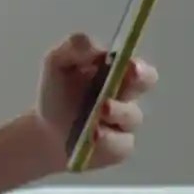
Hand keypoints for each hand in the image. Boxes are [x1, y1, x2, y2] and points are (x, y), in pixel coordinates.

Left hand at [34, 33, 159, 170]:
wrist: (47, 132)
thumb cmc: (58, 94)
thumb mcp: (56, 64)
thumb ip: (73, 49)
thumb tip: (94, 46)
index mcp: (115, 72)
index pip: (137, 66)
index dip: (138, 66)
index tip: (129, 66)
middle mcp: (126, 94)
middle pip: (147, 83)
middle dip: (140, 81)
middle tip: (127, 79)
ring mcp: (126, 123)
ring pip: (132, 116)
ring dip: (116, 113)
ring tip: (97, 115)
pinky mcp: (120, 147)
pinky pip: (121, 143)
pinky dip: (107, 141)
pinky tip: (92, 138)